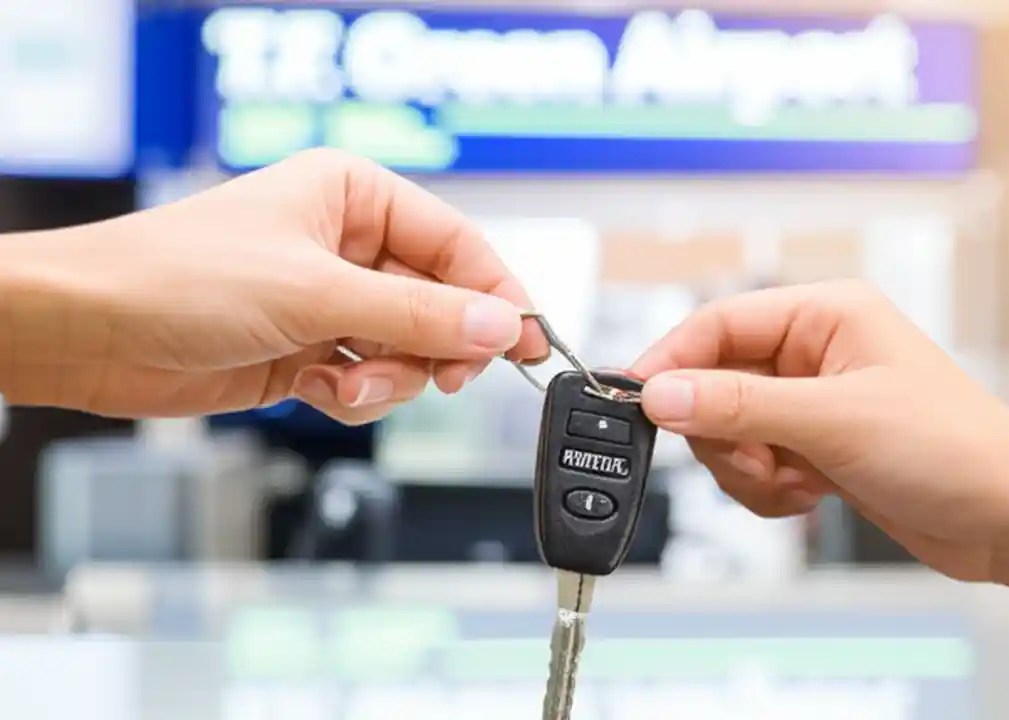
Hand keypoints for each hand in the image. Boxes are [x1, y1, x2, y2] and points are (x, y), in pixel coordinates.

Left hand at [0, 149, 546, 422]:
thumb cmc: (178, 276)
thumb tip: (501, 327)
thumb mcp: (316, 294)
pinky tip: (315, 391)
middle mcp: (347, 245)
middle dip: (437, 346)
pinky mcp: (307, 350)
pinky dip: (355, 396)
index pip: (457, 244)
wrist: (89, 332)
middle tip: (446, 375)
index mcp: (354, 196)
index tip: (528, 341)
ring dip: (390, 378)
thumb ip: (418, 317)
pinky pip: (369, 380)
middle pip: (440, 303)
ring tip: (347, 382)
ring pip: (408, 349)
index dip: (497, 294)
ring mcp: (328, 301)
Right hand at [631, 281, 1008, 581]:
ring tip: (795, 482)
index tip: (636, 403)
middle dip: (723, 434)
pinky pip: (754, 465)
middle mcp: (816, 352)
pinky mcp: (818, 448)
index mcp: (826, 314)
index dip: (672, 362)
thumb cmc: (955, 448)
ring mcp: (815, 404)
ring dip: (747, 469)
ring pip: (729, 431)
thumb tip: (660, 395)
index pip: (719, 323)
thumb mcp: (832, 421)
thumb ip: (737, 406)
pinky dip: (768, 489)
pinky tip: (809, 496)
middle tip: (753, 461)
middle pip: (714, 382)